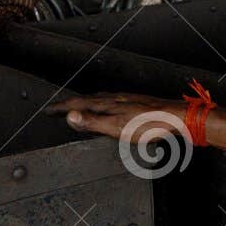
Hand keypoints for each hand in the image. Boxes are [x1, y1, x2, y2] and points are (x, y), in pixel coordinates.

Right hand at [43, 93, 188, 143]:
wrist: (177, 116)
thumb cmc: (150, 124)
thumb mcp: (116, 127)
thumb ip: (92, 122)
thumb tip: (69, 116)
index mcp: (108, 104)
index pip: (78, 104)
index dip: (61, 108)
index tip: (48, 110)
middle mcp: (115, 99)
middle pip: (86, 100)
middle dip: (70, 104)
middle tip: (58, 108)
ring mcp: (126, 100)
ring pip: (99, 99)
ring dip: (85, 104)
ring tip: (78, 108)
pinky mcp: (136, 103)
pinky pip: (111, 101)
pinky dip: (101, 105)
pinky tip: (109, 109)